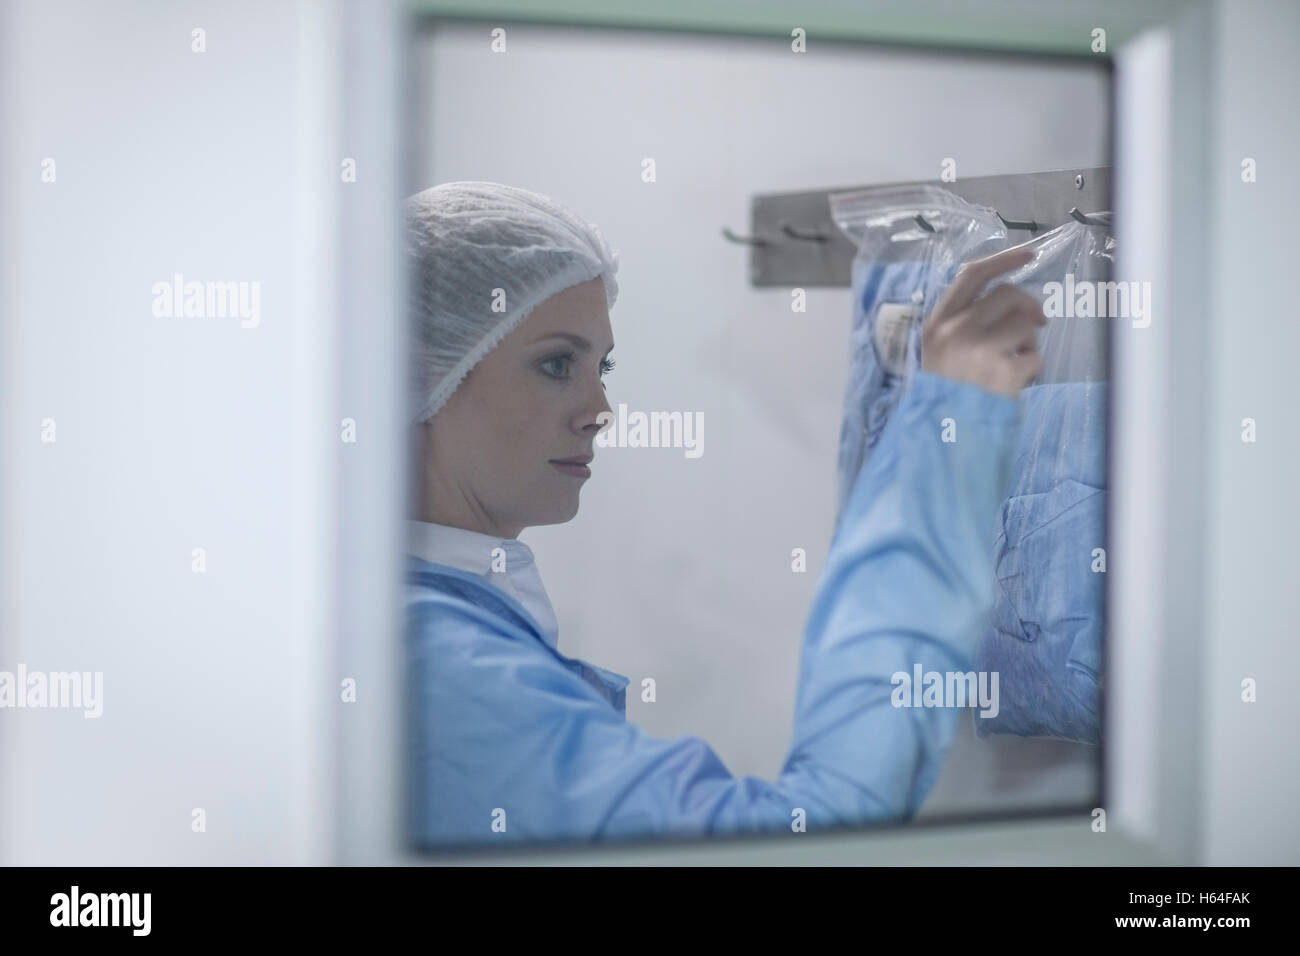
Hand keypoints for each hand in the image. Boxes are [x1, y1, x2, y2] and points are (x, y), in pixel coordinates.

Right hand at [920, 246, 1045, 398]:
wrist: (942, 436)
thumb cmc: (945, 394)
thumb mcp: (939, 352)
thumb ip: (962, 323)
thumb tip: (1010, 301)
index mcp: (938, 323)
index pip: (972, 274)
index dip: (1003, 260)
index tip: (1028, 254)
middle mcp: (957, 330)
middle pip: (1007, 294)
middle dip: (1028, 305)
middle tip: (1037, 322)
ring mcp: (980, 349)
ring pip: (1025, 323)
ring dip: (1029, 340)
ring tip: (1014, 362)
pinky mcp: (1004, 370)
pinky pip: (1035, 355)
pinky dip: (1032, 367)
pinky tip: (1016, 382)